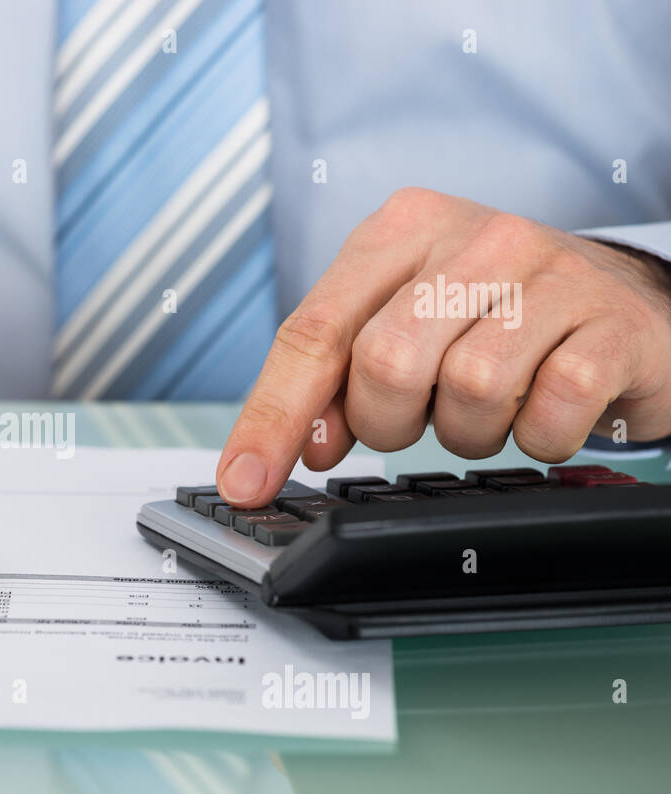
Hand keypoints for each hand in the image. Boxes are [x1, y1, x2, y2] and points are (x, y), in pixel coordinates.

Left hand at [217, 188, 670, 505]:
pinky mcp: (613, 322)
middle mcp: (475, 237)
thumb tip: (302, 446)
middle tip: (419, 418)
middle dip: (389, 421)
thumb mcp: (405, 329)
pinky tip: (543, 412)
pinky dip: (539, 437)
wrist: (627, 302)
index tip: (245, 483)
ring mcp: (552, 272)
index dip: (273, 416)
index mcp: (400, 231)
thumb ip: (339, 379)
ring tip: (489, 409)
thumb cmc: (495, 320)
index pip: (313, 330)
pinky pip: (552, 409)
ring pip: (469, 388)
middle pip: (384, 362)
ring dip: (469, 431)